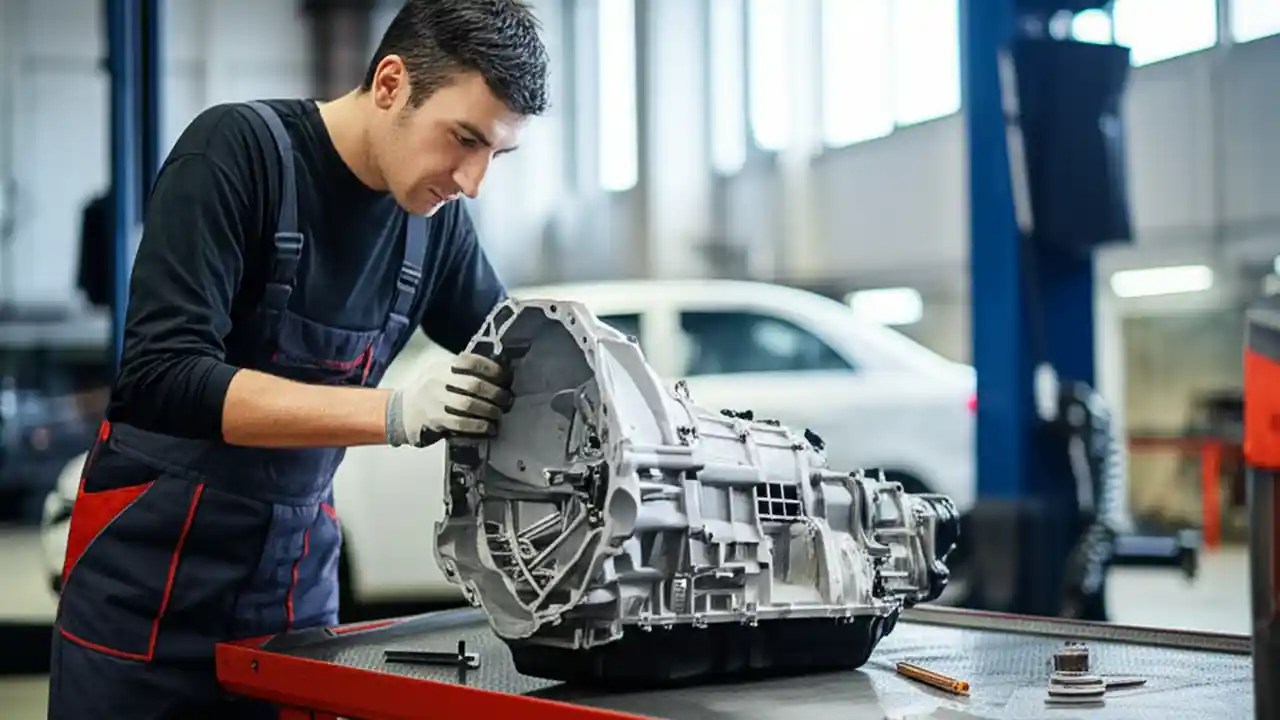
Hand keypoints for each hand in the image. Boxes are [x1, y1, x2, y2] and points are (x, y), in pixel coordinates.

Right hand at [386, 352, 512, 447]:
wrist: (401, 411)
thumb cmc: (428, 391)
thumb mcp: (441, 373)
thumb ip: (463, 371)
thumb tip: (499, 372)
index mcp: (443, 366)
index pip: (471, 361)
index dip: (492, 369)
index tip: (506, 377)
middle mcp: (438, 380)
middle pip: (473, 384)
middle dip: (495, 393)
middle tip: (507, 399)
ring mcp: (435, 400)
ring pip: (469, 404)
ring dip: (489, 410)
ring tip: (499, 413)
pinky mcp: (435, 419)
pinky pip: (461, 422)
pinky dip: (479, 425)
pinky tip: (489, 427)